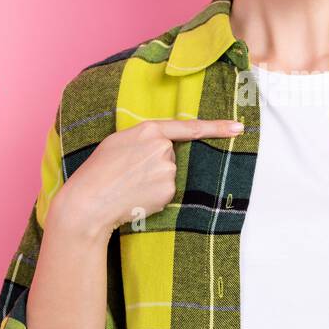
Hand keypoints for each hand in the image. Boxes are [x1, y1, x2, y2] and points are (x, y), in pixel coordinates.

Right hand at [50, 117, 244, 239]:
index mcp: (149, 129)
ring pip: (168, 173)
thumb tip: (165, 148)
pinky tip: (136, 196)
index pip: (190, 127)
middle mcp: (163, 148)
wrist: (89, 202)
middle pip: (170, 154)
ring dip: (153, 179)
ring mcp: (167, 170)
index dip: (217, 127)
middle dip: (154, 163)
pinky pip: (166, 191)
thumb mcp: (118, 142)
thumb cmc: (98, 171)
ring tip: (128, 185)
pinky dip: (154, 194)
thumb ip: (144, 138)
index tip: (239, 128)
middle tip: (128, 172)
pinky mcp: (168, 191)